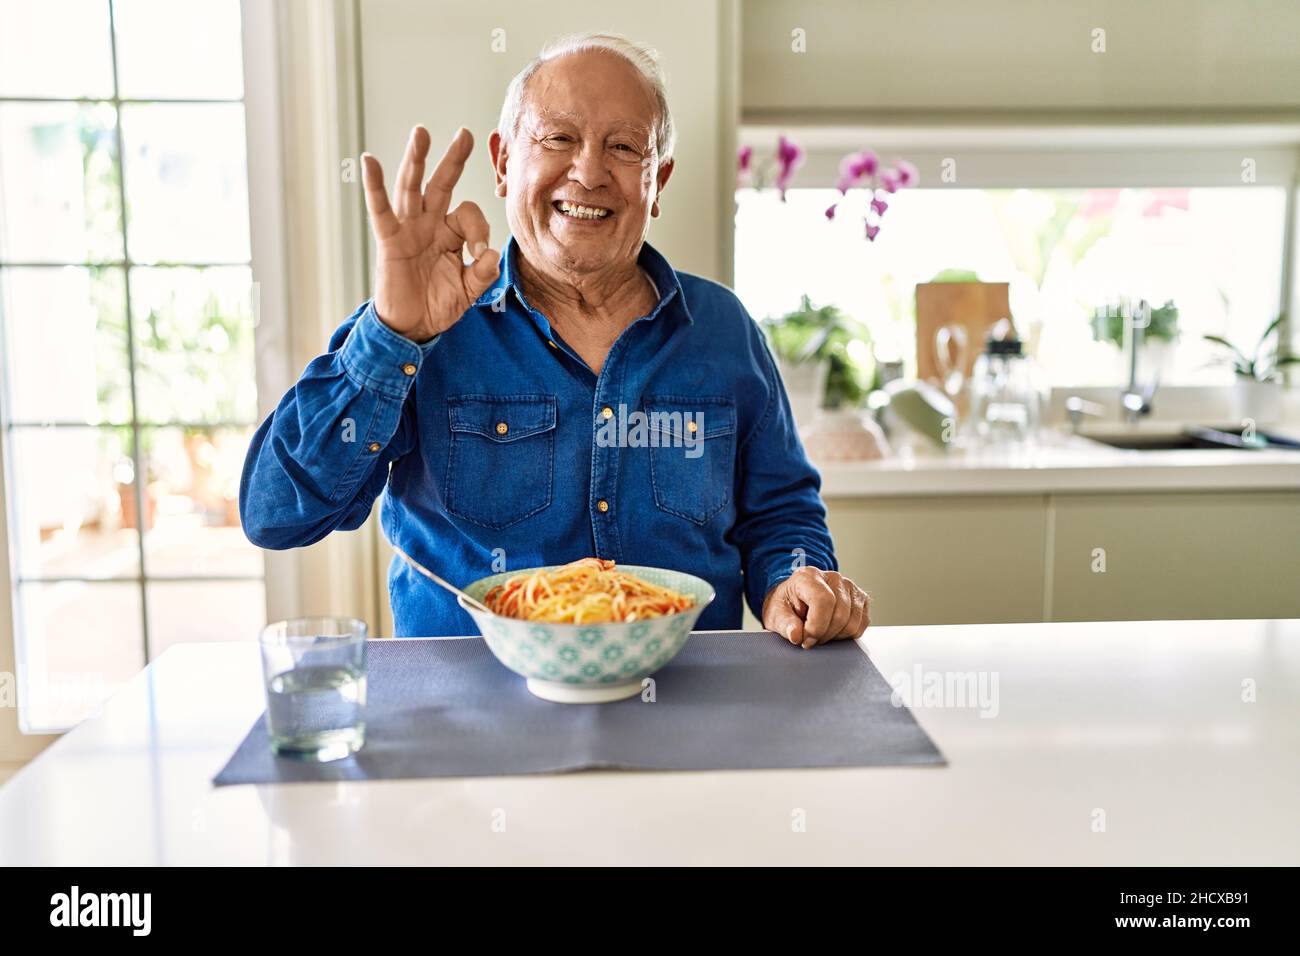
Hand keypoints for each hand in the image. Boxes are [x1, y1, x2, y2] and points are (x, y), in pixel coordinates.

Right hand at [361, 125, 499, 342]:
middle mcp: (429, 224)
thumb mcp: (469, 290)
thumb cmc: (438, 305)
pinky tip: (369, 161)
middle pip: (440, 184)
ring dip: (416, 159)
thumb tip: (490, 253)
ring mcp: (408, 229)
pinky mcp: (389, 241)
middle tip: (465, 134)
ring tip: (421, 133)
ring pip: (412, 187)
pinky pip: (380, 210)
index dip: (478, 229)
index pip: (469, 213)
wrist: (413, 327)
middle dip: (453, 159)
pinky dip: (374, 186)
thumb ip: (483, 273)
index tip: (480, 252)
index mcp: (450, 233)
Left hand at [762, 567, 870, 648]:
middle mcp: (833, 577)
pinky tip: (832, 630)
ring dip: (835, 636)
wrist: (796, 598)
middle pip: (840, 615)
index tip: (805, 639)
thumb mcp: (776, 614)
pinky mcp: (861, 599)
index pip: (824, 601)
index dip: (816, 626)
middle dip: (823, 635)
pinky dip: (846, 635)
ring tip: (819, 633)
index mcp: (809, 576)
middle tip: (809, 639)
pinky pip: (861, 625)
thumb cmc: (787, 605)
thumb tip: (796, 635)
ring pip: (852, 623)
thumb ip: (785, 624)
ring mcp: (850, 587)